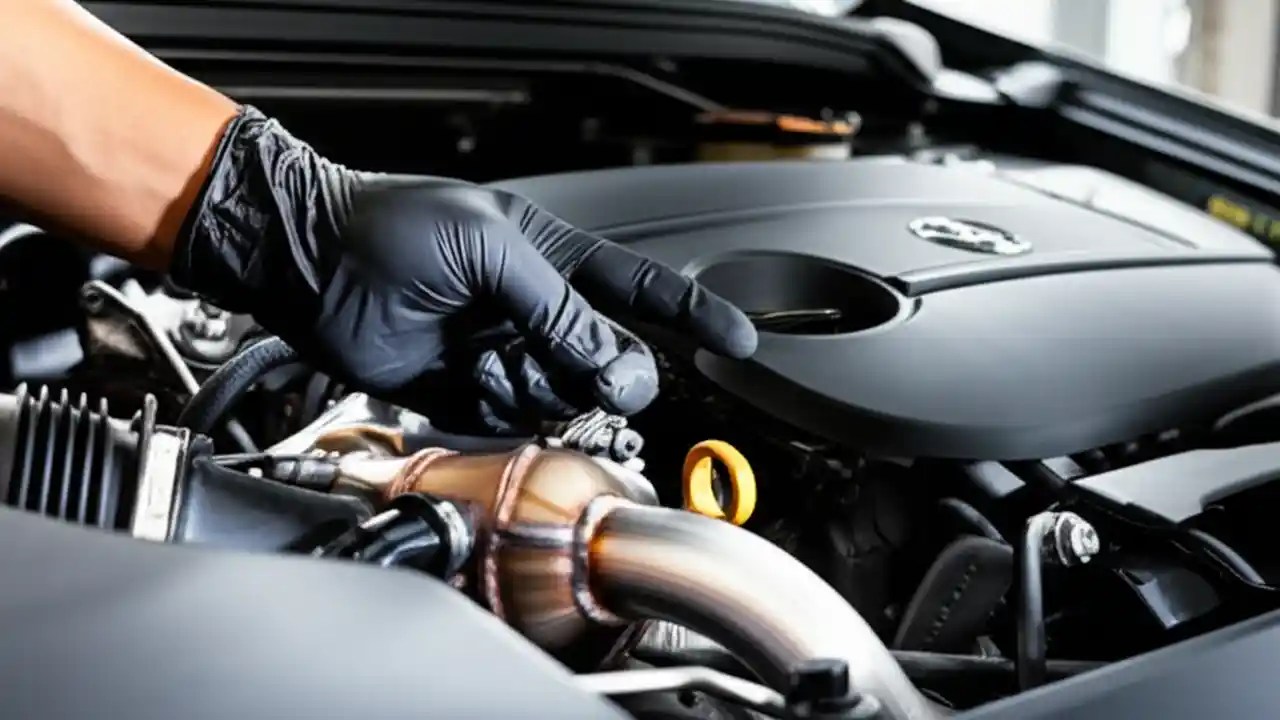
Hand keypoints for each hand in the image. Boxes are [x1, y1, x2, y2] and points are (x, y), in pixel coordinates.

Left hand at [172, 107, 756, 431]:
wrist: (310, 262)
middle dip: (606, 372)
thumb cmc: (390, 230)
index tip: (740, 338)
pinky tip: (469, 379)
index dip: (693, 313)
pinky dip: (501, 409)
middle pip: (610, 359)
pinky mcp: (469, 394)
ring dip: (540, 388)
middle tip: (590, 375)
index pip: (640, 288)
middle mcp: (534, 312)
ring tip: (492, 360)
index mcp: (551, 259)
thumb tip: (612, 367)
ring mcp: (504, 354)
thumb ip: (558, 310)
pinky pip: (515, 420)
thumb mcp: (489, 252)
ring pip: (564, 396)